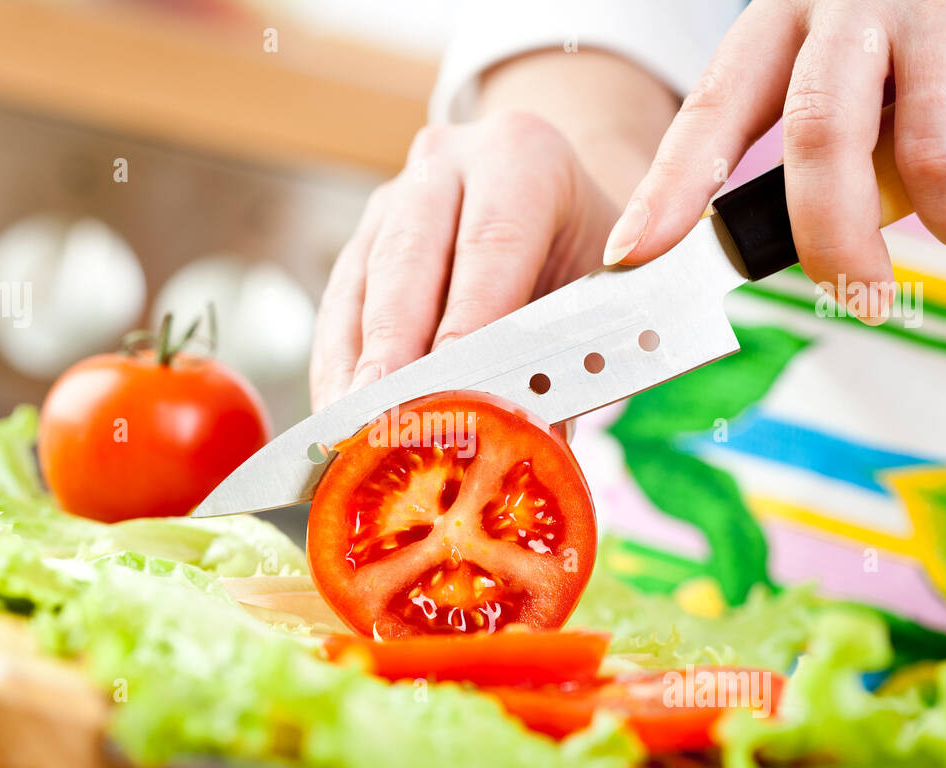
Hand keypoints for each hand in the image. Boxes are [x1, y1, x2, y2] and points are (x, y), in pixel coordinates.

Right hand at [310, 111, 619, 409]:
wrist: (552, 201)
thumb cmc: (584, 251)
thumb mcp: (608, 281)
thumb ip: (585, 343)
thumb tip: (538, 430)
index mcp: (520, 156)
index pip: (491, 245)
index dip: (467, 322)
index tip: (450, 387)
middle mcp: (446, 164)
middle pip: (408, 262)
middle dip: (393, 351)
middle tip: (382, 419)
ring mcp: (392, 200)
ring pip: (359, 287)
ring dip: (353, 368)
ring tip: (350, 433)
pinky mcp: (360, 240)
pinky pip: (337, 309)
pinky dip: (337, 367)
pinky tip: (339, 419)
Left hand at [604, 0, 945, 320]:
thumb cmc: (926, 23)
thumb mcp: (847, 55)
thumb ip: (816, 132)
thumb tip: (770, 248)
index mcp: (789, 17)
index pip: (713, 109)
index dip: (669, 189)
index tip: (629, 258)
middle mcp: (856, 4)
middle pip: (819, 144)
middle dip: (837, 245)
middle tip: (864, 300)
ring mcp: (945, 5)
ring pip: (934, 160)